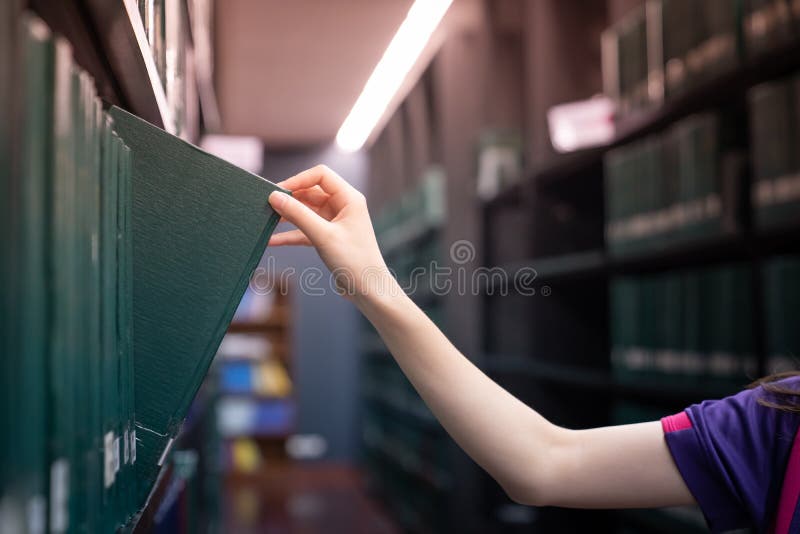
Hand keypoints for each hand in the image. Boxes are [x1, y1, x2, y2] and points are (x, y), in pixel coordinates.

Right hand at [268, 165, 393, 299]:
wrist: (368, 290)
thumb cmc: (355, 261)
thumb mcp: (323, 236)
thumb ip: (298, 215)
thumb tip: (274, 197)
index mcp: (349, 198)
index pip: (320, 175)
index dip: (298, 180)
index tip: (278, 191)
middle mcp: (343, 206)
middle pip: (311, 192)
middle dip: (289, 199)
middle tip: (267, 205)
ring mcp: (335, 222)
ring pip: (306, 212)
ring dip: (288, 216)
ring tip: (266, 220)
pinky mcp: (329, 238)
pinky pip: (305, 230)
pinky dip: (290, 234)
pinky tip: (272, 240)